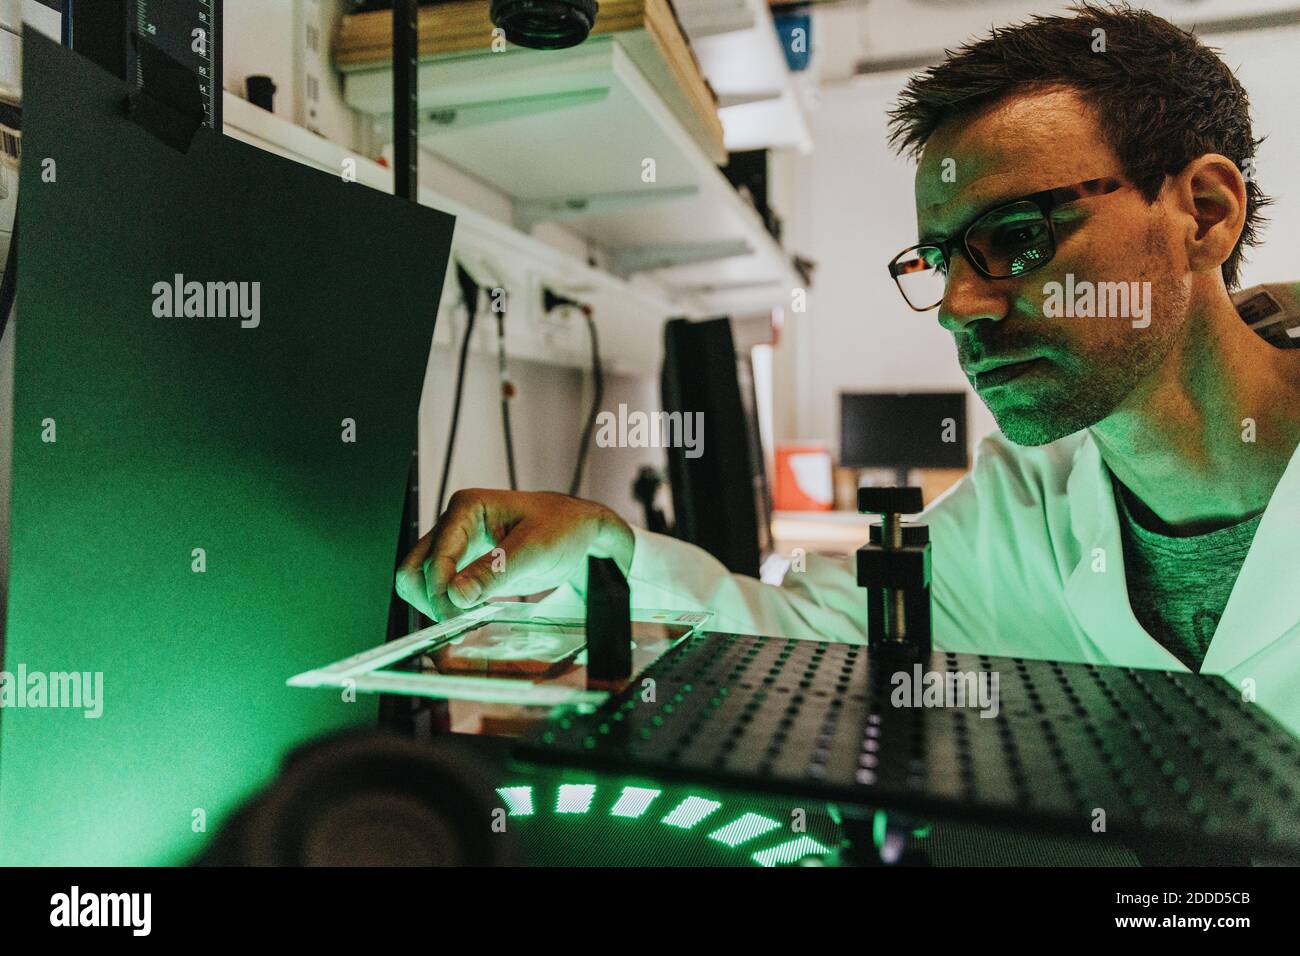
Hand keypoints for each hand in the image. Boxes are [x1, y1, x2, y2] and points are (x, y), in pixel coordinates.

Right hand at [395, 489, 634, 621]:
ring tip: (465, 624)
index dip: (441, 590)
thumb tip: (456, 595)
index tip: (457, 616)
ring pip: (421, 581)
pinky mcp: (466, 565)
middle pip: (415, 569)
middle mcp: (455, 524)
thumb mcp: (534, 548)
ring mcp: (457, 545)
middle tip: (456, 625)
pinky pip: (442, 589)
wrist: (579, 529)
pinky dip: (448, 606)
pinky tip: (470, 619)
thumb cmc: (562, 526)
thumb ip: (495, 570)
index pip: (435, 556)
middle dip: (429, 600)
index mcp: (467, 508)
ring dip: (434, 606)